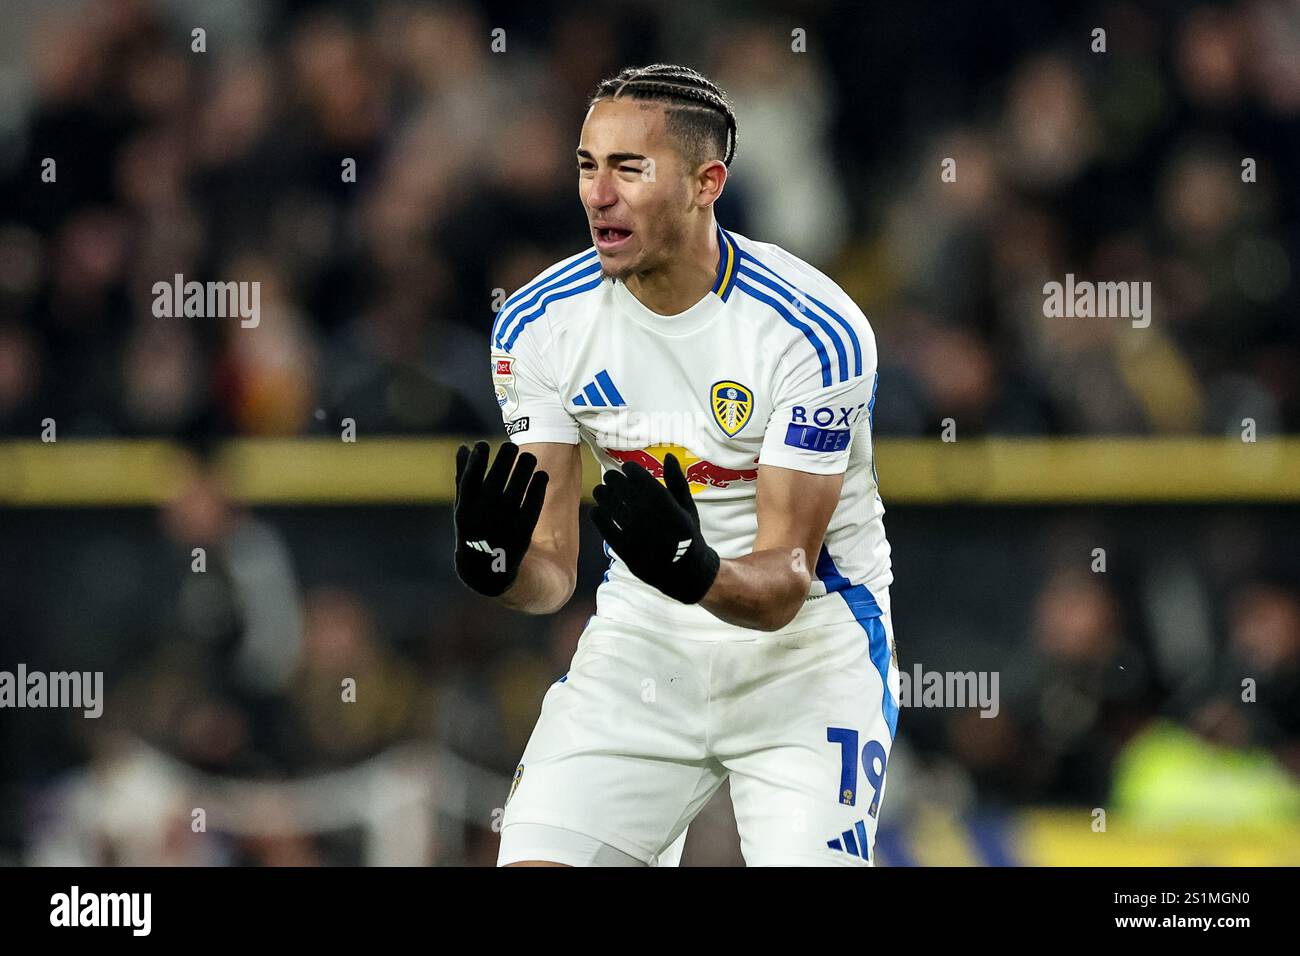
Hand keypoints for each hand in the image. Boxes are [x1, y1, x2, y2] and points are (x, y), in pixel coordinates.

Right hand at [453, 441, 548, 596]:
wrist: (486, 570)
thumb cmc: (474, 529)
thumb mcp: (463, 507)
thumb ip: (463, 478)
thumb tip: (463, 447)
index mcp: (464, 511)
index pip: (470, 478)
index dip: (477, 459)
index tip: (482, 444)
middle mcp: (482, 518)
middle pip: (495, 481)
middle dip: (503, 460)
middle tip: (510, 446)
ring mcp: (502, 526)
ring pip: (516, 491)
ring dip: (523, 470)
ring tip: (529, 457)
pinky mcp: (522, 534)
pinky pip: (532, 507)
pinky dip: (537, 489)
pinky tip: (542, 475)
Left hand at [591, 453, 719, 603]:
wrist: (685, 572)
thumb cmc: (687, 535)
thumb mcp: (687, 507)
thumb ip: (677, 481)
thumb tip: (669, 455)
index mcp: (666, 504)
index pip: (639, 477)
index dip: (630, 469)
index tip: (627, 469)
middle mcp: (649, 517)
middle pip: (621, 488)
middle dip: (613, 479)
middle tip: (611, 478)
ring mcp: (636, 534)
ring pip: (610, 505)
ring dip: (603, 495)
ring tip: (602, 492)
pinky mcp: (625, 550)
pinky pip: (605, 527)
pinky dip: (598, 516)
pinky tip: (598, 511)